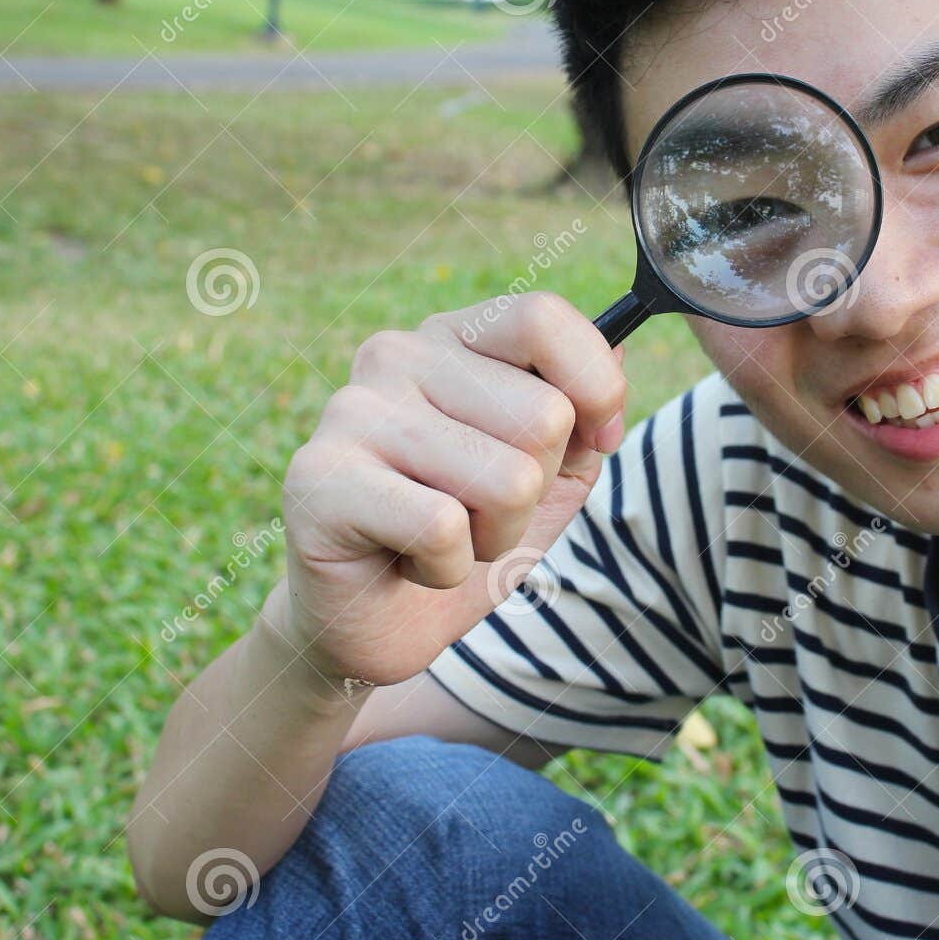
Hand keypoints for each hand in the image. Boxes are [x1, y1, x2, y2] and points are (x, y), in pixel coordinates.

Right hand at [272, 293, 626, 687]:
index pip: (541, 318)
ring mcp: (351, 412)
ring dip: (494, 536)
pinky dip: (446, 568)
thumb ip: (584, 413)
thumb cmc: (464, 538)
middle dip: (535, 493)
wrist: (374, 621)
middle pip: (544, 415)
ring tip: (443, 538)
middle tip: (477, 513)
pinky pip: (444, 529)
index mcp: (451, 339)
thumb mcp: (550, 474)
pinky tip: (406, 561)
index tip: (594, 441)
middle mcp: (395, 357)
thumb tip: (619, 348)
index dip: (595, 389)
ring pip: (508, 481)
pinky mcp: (319, 479)